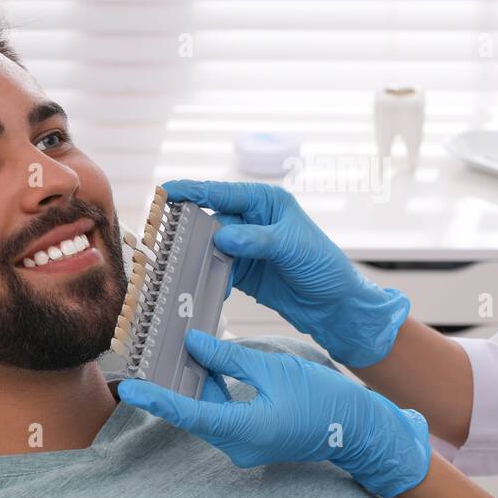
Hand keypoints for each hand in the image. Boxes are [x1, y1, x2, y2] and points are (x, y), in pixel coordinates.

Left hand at [115, 329, 430, 497]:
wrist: (357, 428)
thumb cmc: (323, 399)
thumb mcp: (274, 369)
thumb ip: (230, 358)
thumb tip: (194, 345)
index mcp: (244, 429)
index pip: (189, 414)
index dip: (158, 400)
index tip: (131, 388)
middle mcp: (238, 444)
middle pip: (194, 412)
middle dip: (172, 384)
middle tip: (148, 357)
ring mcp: (245, 445)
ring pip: (207, 412)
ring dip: (193, 385)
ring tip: (175, 352)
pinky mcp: (252, 439)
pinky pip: (222, 414)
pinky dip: (212, 391)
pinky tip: (208, 364)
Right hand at [160, 179, 409, 367]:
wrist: (336, 306)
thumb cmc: (324, 267)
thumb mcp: (292, 247)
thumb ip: (256, 240)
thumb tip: (222, 234)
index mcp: (266, 202)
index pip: (223, 192)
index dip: (193, 191)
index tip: (166, 191)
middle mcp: (253, 220)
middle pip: (210, 218)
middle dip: (187, 228)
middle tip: (161, 237)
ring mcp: (245, 246)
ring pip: (208, 245)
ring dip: (194, 256)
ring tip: (174, 265)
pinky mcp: (242, 270)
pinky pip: (215, 269)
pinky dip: (205, 276)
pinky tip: (197, 285)